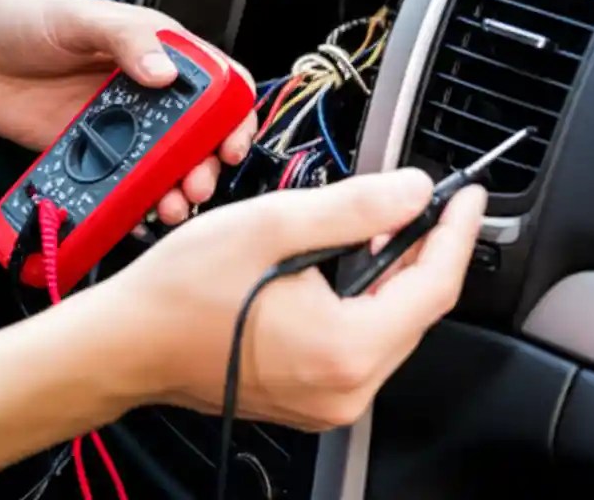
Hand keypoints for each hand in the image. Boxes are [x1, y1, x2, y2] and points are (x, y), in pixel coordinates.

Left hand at [0, 0, 256, 223]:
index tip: (232, 142)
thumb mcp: (82, 19)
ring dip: (175, 191)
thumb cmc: (27, 21)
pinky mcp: (90, 156)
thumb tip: (164, 72)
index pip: (217, 85)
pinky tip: (138, 215)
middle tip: (196, 185)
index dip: (234, 115)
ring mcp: (121, 128)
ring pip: (165, 168)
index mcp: (158, 53)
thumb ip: (127, 40)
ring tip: (169, 207)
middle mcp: (147, 95)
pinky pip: (123, 186)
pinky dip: (135, 204)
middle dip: (206, 166)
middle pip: (198, 137)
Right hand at [100, 168, 487, 429]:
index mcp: (346, 349)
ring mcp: (328, 402)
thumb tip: (413, 190)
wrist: (126, 342)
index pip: (434, 286)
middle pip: (417, 312)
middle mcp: (345, 389)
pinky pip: (360, 348)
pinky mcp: (309, 400)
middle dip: (424, 252)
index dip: (456, 233)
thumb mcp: (275, 224)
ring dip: (393, 277)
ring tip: (377, 229)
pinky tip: (346, 269)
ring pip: (390, 329)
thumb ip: (355, 206)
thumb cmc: (183, 291)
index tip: (466, 196)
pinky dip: (365, 306)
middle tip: (419, 202)